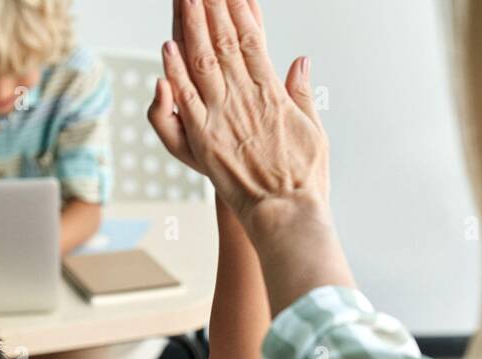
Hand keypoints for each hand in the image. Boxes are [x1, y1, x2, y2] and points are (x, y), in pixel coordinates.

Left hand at [146, 0, 329, 232]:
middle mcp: (247, 99)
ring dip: (193, 28)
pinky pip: (187, 100)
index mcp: (274, 93)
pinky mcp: (205, 140)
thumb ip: (302, 94)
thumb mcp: (313, 130)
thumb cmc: (303, 180)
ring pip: (204, 62)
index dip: (241, 11)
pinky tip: (167, 49)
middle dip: (213, 9)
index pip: (253, 41)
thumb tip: (301, 62)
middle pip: (225, 42)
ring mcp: (224, 117)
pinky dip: (176, 74)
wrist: (287, 214)